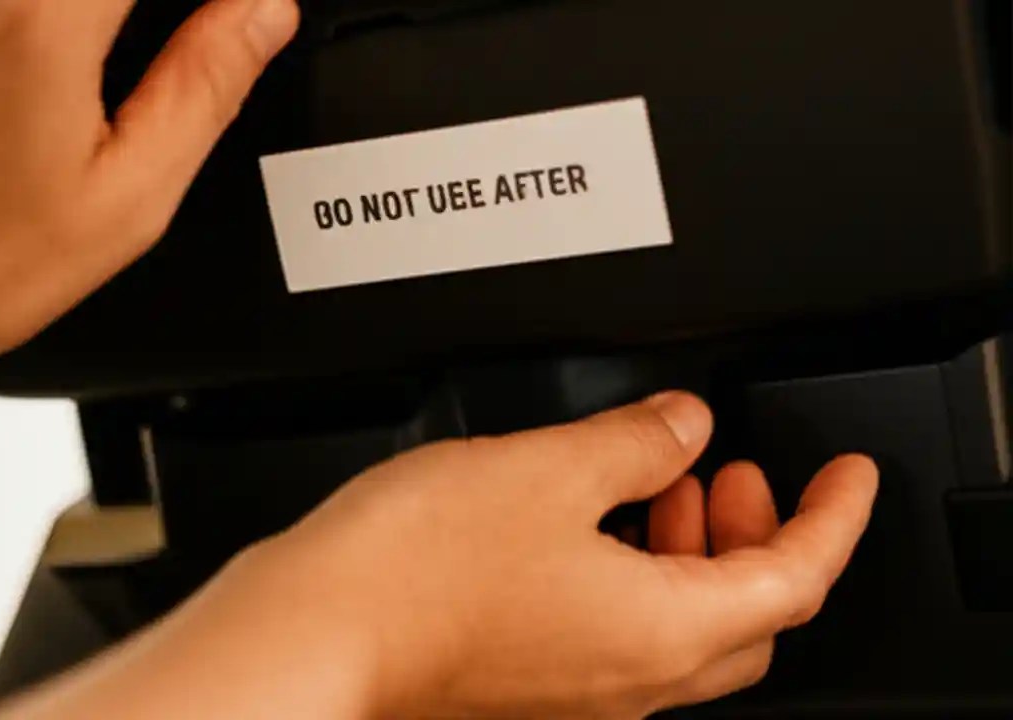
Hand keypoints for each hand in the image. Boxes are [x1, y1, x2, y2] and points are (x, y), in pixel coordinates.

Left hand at [0, 0, 296, 374]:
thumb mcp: (122, 200)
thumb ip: (206, 86)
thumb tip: (263, 13)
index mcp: (45, 12)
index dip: (210, 1)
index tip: (231, 21)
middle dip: (148, 15)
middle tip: (178, 46)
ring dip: (90, 20)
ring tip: (94, 73)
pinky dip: (32, 15)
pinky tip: (30, 65)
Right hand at [241, 392, 877, 718]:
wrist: (316, 628)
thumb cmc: (415, 569)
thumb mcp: (550, 467)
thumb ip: (636, 441)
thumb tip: (681, 425)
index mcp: (660, 629)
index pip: (797, 577)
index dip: (836, 517)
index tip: (850, 477)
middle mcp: (628, 680)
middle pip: (747, 617)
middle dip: (762, 538)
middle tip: (743, 475)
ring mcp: (577, 692)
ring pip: (682, 628)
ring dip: (696, 554)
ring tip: (665, 484)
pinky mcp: (529, 683)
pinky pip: (619, 635)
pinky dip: (637, 576)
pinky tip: (593, 521)